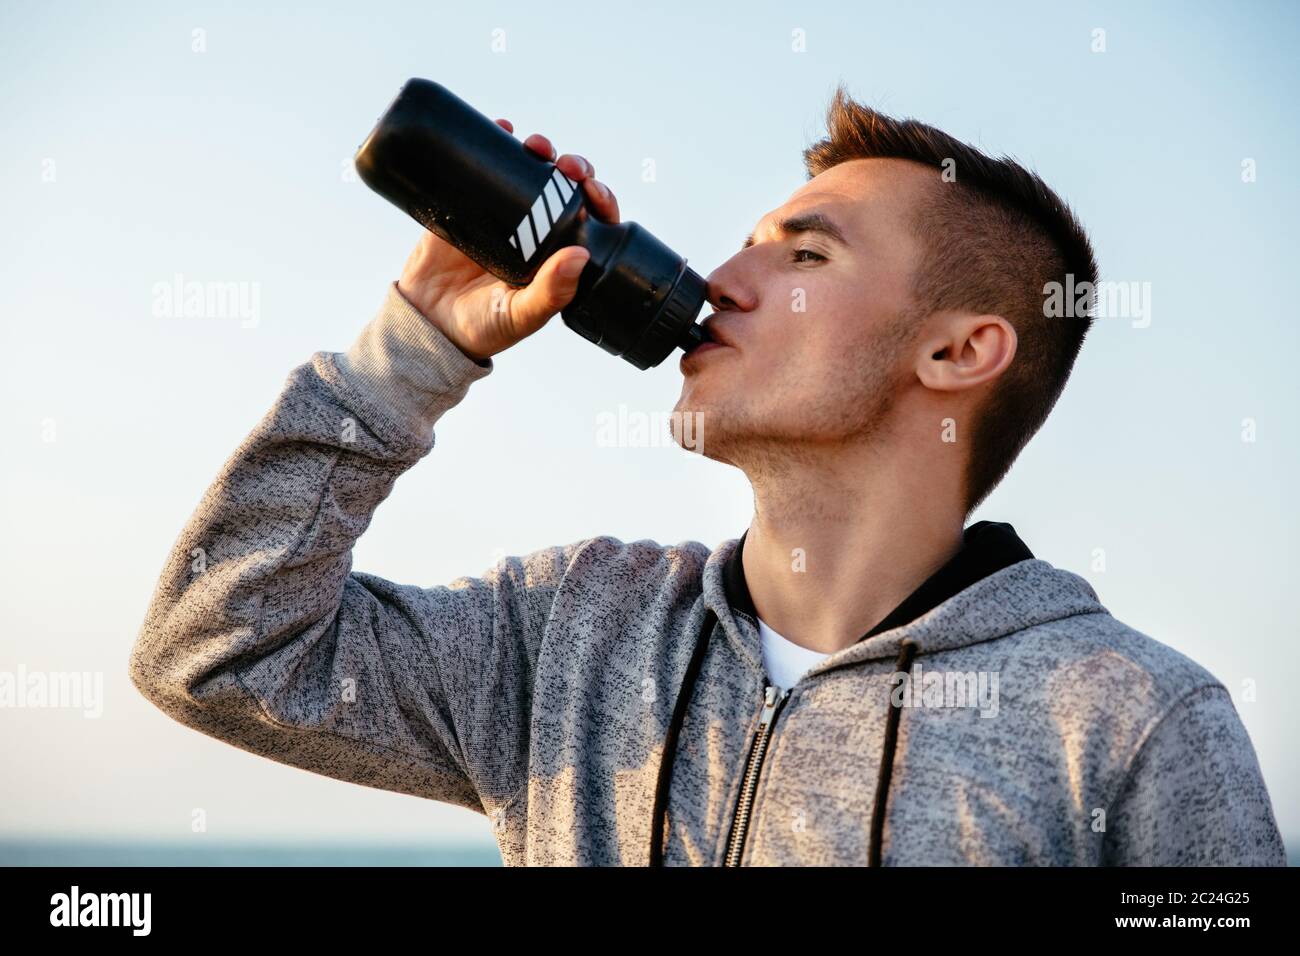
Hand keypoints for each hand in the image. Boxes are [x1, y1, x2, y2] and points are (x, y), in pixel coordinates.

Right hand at [396, 118, 620, 361]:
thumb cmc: (482, 328)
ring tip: (534, 144)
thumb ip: (550, 294)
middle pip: (564, 188)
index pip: (590, 220)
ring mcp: (503, 214)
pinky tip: (502, 126)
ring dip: (539, 150)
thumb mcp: (520, 315)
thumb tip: (582, 256)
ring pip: (531, 171)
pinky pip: (485, 166)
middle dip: (572, 168)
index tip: (591, 189)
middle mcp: (537, 230)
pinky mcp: (468, 203)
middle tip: (564, 165)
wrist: (427, 323)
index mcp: (558, 255)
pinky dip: (496, 141)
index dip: (598, 198)